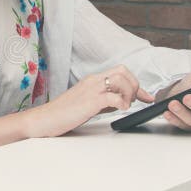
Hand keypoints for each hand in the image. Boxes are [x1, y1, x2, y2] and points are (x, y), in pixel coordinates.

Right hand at [29, 65, 153, 136]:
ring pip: (120, 80)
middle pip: (123, 71)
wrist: (44, 119)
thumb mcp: (87, 103)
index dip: (137, 84)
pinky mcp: (89, 102)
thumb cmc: (63, 113)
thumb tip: (120, 102)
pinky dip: (122, 103)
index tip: (146, 97)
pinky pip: (113, 97)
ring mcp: (91, 90)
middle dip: (135, 85)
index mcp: (92, 80)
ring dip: (129, 93)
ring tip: (125, 106)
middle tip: (135, 101)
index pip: (120, 72)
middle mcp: (93, 81)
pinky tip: (120, 110)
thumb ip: (103, 100)